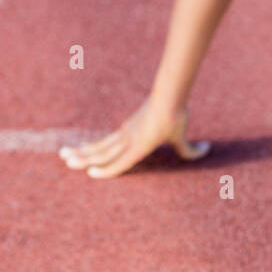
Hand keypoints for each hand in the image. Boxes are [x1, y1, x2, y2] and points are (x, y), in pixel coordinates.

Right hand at [59, 99, 210, 177]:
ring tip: (64, 154)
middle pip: (102, 152)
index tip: (91, 174)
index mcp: (139, 146)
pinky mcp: (126, 127)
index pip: (119, 161)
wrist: (168, 96)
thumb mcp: (183, 137)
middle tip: (66, 162)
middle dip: (83, 158)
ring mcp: (125, 133)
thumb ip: (192, 149)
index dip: (106, 170)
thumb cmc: (176, 118)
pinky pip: (107, 139)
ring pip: (99, 145)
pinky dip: (95, 146)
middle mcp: (128, 140)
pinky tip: (85, 150)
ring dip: (82, 151)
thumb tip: (206, 150)